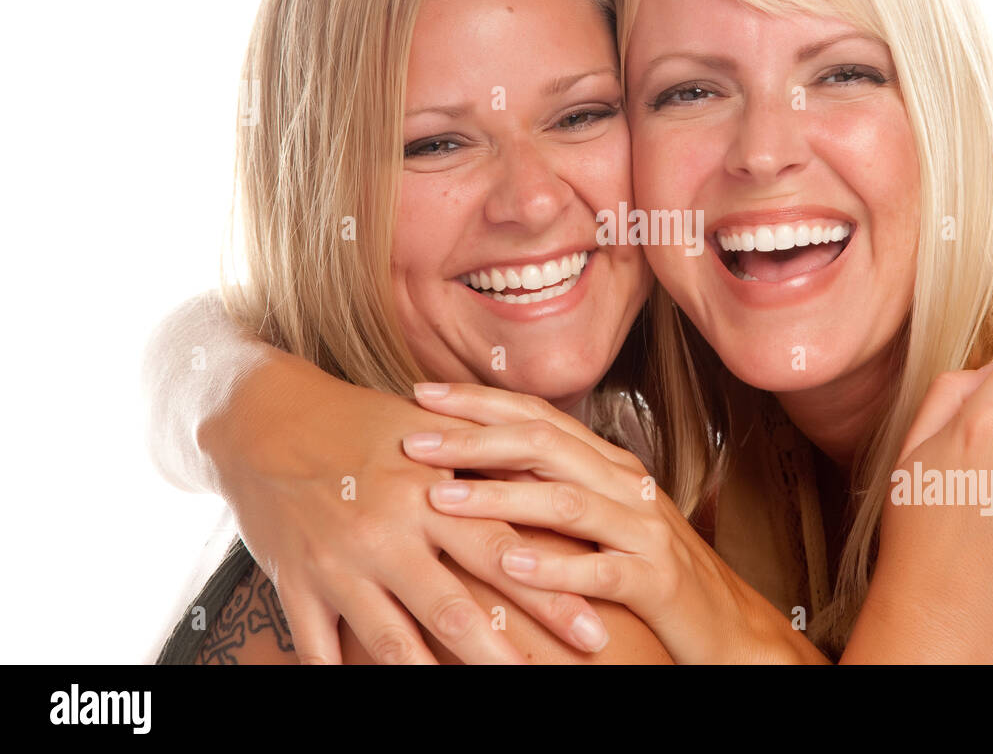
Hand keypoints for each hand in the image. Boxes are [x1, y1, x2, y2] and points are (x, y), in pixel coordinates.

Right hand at [204, 353, 610, 662]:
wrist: (266, 418)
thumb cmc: (362, 422)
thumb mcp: (429, 427)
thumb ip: (488, 453)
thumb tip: (554, 476)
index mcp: (430, 493)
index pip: (504, 551)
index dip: (552, 595)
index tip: (594, 629)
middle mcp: (387, 532)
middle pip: (454, 606)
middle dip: (506, 653)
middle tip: (553, 680)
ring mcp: (339, 563)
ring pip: (391, 639)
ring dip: (433, 678)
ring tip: (472, 705)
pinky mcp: (296, 583)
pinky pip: (319, 647)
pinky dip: (341, 676)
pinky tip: (369, 697)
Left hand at [408, 384, 827, 663]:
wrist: (724, 624)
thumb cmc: (648, 570)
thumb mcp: (602, 518)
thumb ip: (553, 486)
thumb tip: (478, 464)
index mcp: (608, 463)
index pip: (537, 414)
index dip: (479, 401)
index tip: (421, 395)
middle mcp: (626, 484)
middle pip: (544, 443)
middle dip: (474, 438)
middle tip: (413, 441)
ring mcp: (644, 529)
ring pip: (566, 502)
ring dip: (499, 497)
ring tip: (443, 501)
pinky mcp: (656, 580)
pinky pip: (600, 570)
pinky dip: (554, 567)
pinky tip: (512, 566)